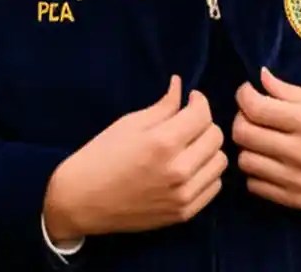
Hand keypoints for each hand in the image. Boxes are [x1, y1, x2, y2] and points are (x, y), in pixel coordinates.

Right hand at [43, 76, 226, 242]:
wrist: (81, 201)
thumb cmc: (100, 156)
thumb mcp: (129, 124)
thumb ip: (162, 106)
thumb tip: (181, 86)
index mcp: (162, 143)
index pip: (202, 114)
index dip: (199, 101)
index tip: (190, 99)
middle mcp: (178, 170)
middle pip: (215, 136)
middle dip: (204, 123)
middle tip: (187, 123)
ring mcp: (183, 195)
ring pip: (220, 162)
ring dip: (208, 149)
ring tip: (190, 146)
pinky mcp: (184, 214)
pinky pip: (214, 186)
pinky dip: (206, 173)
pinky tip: (189, 167)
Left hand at [233, 68, 300, 211]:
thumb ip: (288, 91)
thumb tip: (259, 77)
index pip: (256, 108)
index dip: (243, 95)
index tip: (247, 92)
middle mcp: (300, 152)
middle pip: (243, 134)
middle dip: (241, 119)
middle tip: (252, 115)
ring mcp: (295, 180)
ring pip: (245, 161)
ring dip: (248, 147)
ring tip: (261, 141)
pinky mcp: (294, 200)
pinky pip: (254, 185)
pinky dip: (256, 172)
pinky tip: (268, 162)